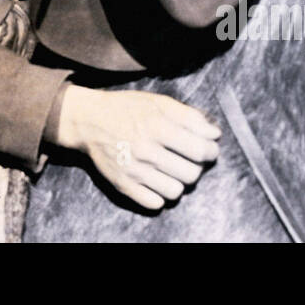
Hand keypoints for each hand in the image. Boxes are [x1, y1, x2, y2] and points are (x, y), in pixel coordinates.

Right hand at [48, 85, 220, 209]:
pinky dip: (160, 195)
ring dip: (179, 182)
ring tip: (173, 170)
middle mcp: (145, 149)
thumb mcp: (158, 102)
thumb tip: (215, 134)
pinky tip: (157, 180)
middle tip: (190, 159)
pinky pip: (154, 203)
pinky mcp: (123, 184)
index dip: (211, 151)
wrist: (89, 119)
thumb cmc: (127, 108)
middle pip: (191, 174)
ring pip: (175, 191)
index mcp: (157, 126)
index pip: (200, 150)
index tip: (209, 149)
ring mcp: (133, 170)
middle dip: (197, 167)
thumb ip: (189, 116)